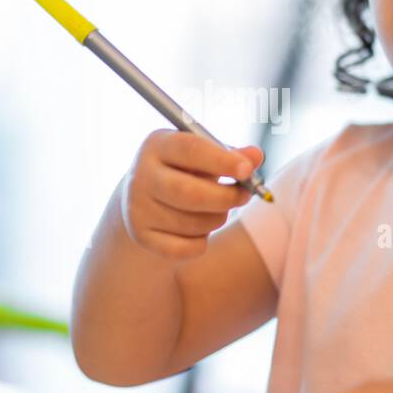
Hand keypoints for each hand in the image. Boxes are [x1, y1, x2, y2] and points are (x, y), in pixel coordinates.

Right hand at [120, 129, 263, 260]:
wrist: (144, 202)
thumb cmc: (183, 173)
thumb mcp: (204, 159)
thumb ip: (231, 155)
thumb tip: (255, 156)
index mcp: (157, 145)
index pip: (190, 149)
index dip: (221, 160)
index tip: (247, 170)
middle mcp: (141, 175)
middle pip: (188, 192)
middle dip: (225, 197)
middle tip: (245, 196)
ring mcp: (137, 207)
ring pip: (190, 223)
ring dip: (215, 219)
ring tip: (217, 212)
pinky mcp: (140, 235)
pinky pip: (183, 248)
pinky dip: (200, 243)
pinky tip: (198, 231)